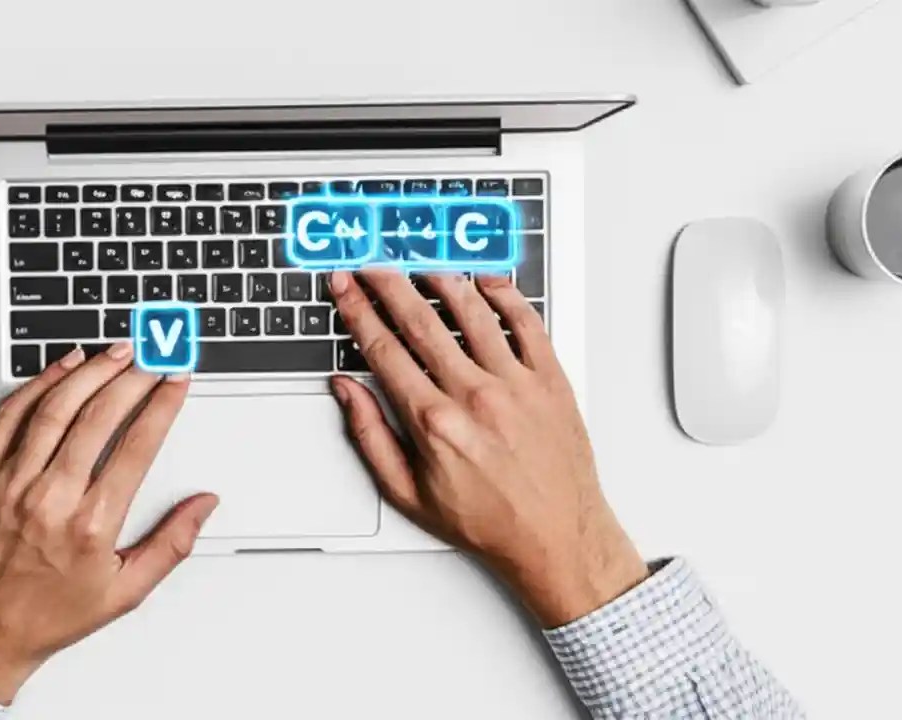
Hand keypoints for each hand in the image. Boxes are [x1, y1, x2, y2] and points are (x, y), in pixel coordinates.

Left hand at [0, 344, 216, 703]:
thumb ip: (170, 544)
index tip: (176, 383)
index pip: (137, 445)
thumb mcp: (124, 592)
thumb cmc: (45, 618)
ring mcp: (10, 484)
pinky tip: (60, 368)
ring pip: (55, 408)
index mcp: (90, 526)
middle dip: (133, 377)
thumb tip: (202, 505)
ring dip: (90, 371)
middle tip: (153, 357)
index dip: (163, 405)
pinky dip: (36, 386)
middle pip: (99, 416)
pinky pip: (9, 418)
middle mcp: (49, 498)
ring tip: (116, 353)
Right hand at [329, 270, 646, 627]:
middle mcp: (474, 396)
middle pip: (420, 321)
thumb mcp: (408, 493)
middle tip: (372, 263)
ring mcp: (515, 384)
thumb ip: (370, 436)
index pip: (383, 349)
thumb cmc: (487, 521)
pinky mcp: (550, 381)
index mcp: (434, 422)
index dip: (358, 311)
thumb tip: (346, 390)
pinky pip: (527, 323)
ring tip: (422, 264)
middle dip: (388, 284)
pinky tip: (488, 281)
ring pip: (473, 312)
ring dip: (442, 280)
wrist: (556, 538)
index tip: (346, 288)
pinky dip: (506, 296)